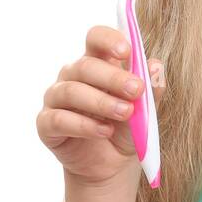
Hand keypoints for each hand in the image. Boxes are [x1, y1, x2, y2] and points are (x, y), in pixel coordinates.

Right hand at [38, 25, 165, 186]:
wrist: (113, 163)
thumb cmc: (127, 127)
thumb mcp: (145, 109)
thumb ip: (151, 89)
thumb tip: (155, 66)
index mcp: (98, 63)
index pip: (96, 38)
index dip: (109, 40)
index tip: (127, 51)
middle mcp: (73, 76)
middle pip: (85, 65)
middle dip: (113, 77)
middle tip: (137, 90)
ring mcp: (56, 98)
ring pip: (71, 91)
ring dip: (101, 102)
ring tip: (126, 113)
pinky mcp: (46, 124)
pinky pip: (59, 119)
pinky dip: (84, 124)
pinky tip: (105, 131)